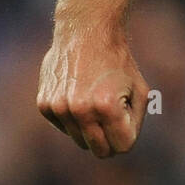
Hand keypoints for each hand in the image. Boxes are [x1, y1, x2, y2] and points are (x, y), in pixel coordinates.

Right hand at [37, 23, 149, 157]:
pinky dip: (74, 119)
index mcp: (107, 107)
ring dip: (92, 128)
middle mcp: (80, 110)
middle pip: (99, 150)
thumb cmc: (118, 62)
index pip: (122, 147)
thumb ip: (135, 122)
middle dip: (111, 140)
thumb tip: (121, 146)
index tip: (127, 121)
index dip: (128, 137)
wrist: (85, 33)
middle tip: (114, 119)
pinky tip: (78, 96)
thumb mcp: (140, 90)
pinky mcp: (45, 105)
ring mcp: (59, 108)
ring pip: (81, 141)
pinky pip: (65, 129)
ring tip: (96, 101)